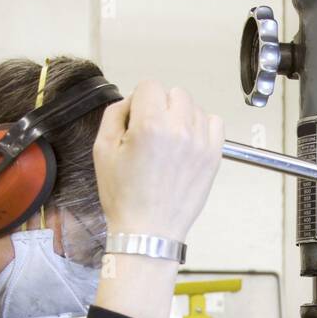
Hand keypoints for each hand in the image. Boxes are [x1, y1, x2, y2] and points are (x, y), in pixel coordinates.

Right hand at [93, 80, 224, 242]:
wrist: (148, 232)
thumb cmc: (125, 197)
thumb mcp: (102, 149)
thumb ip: (115, 113)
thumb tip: (132, 100)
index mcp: (150, 125)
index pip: (149, 85)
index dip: (139, 101)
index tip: (136, 120)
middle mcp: (179, 130)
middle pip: (173, 93)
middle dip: (160, 107)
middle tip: (151, 133)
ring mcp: (200, 143)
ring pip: (194, 106)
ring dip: (181, 116)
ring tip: (169, 142)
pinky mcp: (214, 156)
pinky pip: (214, 122)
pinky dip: (201, 126)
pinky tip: (187, 143)